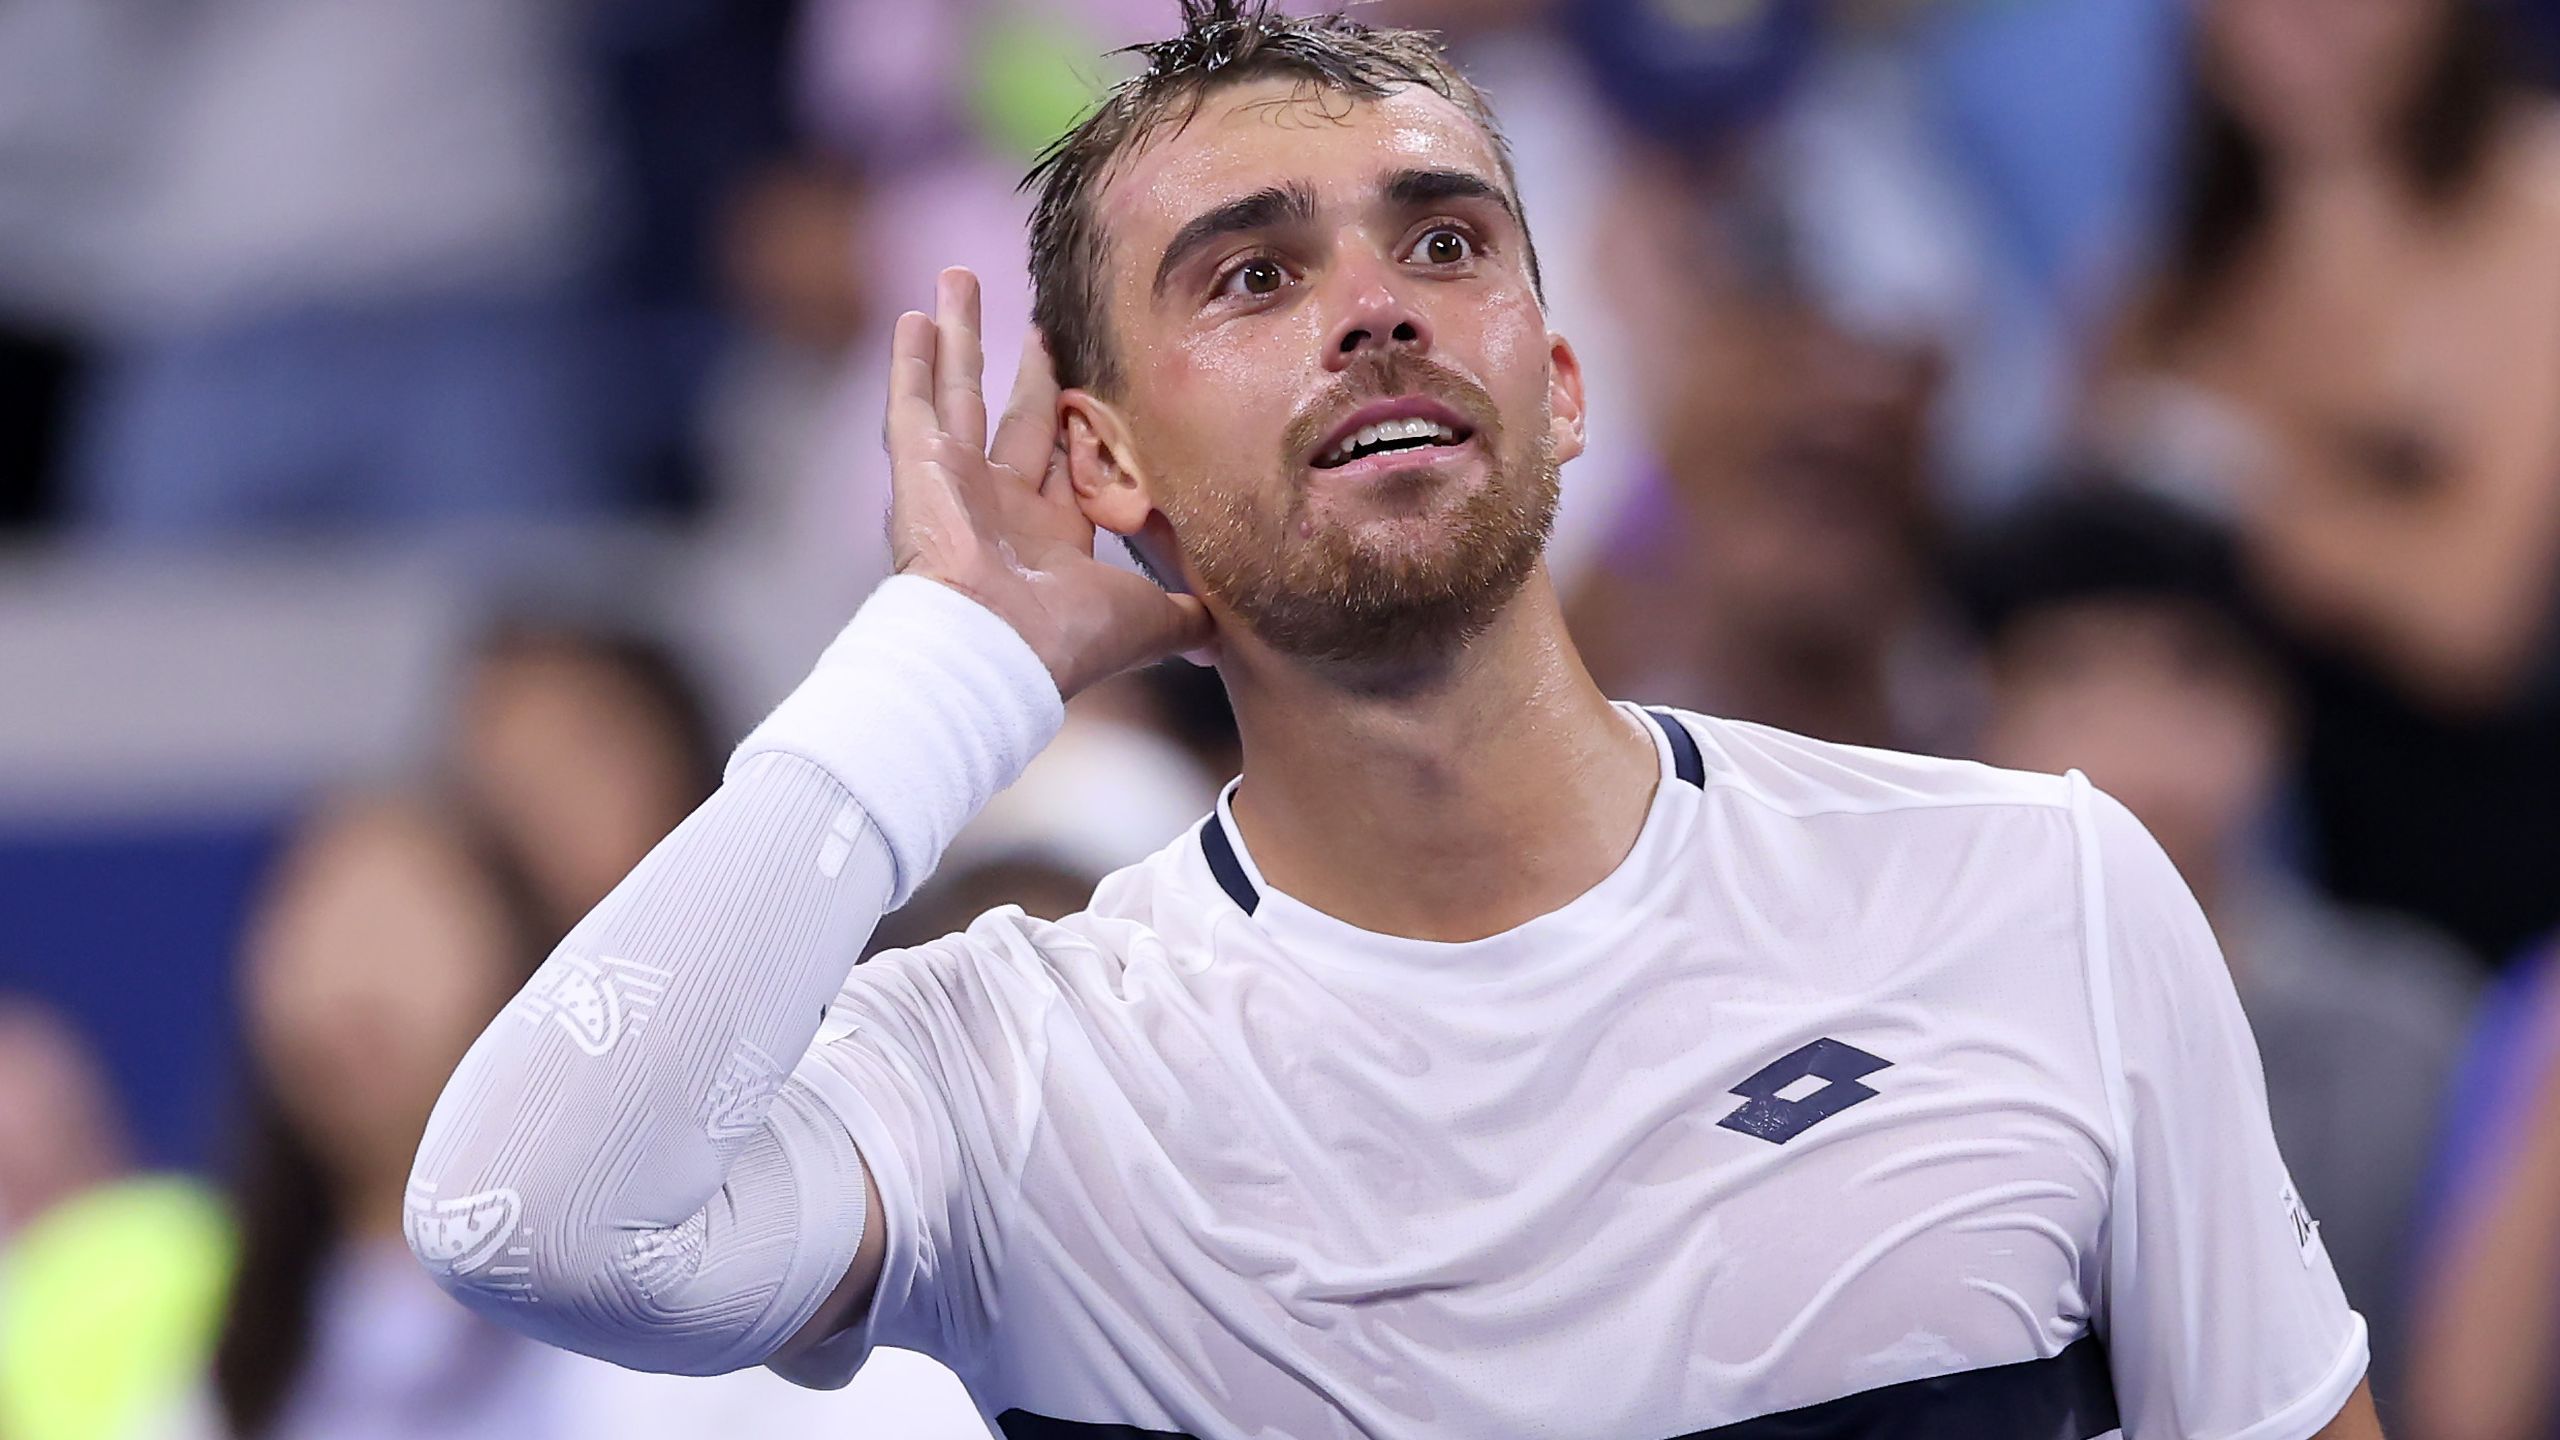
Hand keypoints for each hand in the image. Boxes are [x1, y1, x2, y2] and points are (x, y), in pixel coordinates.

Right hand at [885, 268, 1212, 697]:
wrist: (997, 652)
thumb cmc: (1069, 640)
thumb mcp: (1150, 619)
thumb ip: (1186, 615)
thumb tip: (1225, 633)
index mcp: (1050, 536)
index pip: (1068, 460)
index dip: (1082, 419)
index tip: (1095, 378)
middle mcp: (1000, 505)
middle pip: (1016, 417)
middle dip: (1026, 371)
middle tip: (1040, 324)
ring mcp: (955, 483)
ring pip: (960, 392)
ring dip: (961, 338)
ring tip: (960, 282)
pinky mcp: (919, 468)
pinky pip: (913, 403)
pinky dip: (912, 362)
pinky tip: (914, 318)